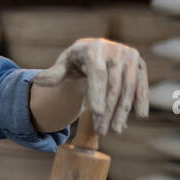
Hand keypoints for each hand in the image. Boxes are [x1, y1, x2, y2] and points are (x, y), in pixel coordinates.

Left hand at [33, 37, 148, 133]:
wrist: (96, 48)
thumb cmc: (75, 60)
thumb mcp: (63, 64)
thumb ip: (53, 74)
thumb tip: (38, 81)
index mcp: (93, 49)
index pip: (97, 74)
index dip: (97, 93)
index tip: (96, 113)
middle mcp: (115, 51)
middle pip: (113, 86)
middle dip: (108, 111)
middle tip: (102, 131)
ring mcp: (130, 57)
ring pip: (127, 89)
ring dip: (122, 111)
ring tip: (115, 130)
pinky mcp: (140, 64)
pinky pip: (141, 85)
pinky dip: (140, 100)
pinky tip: (139, 116)